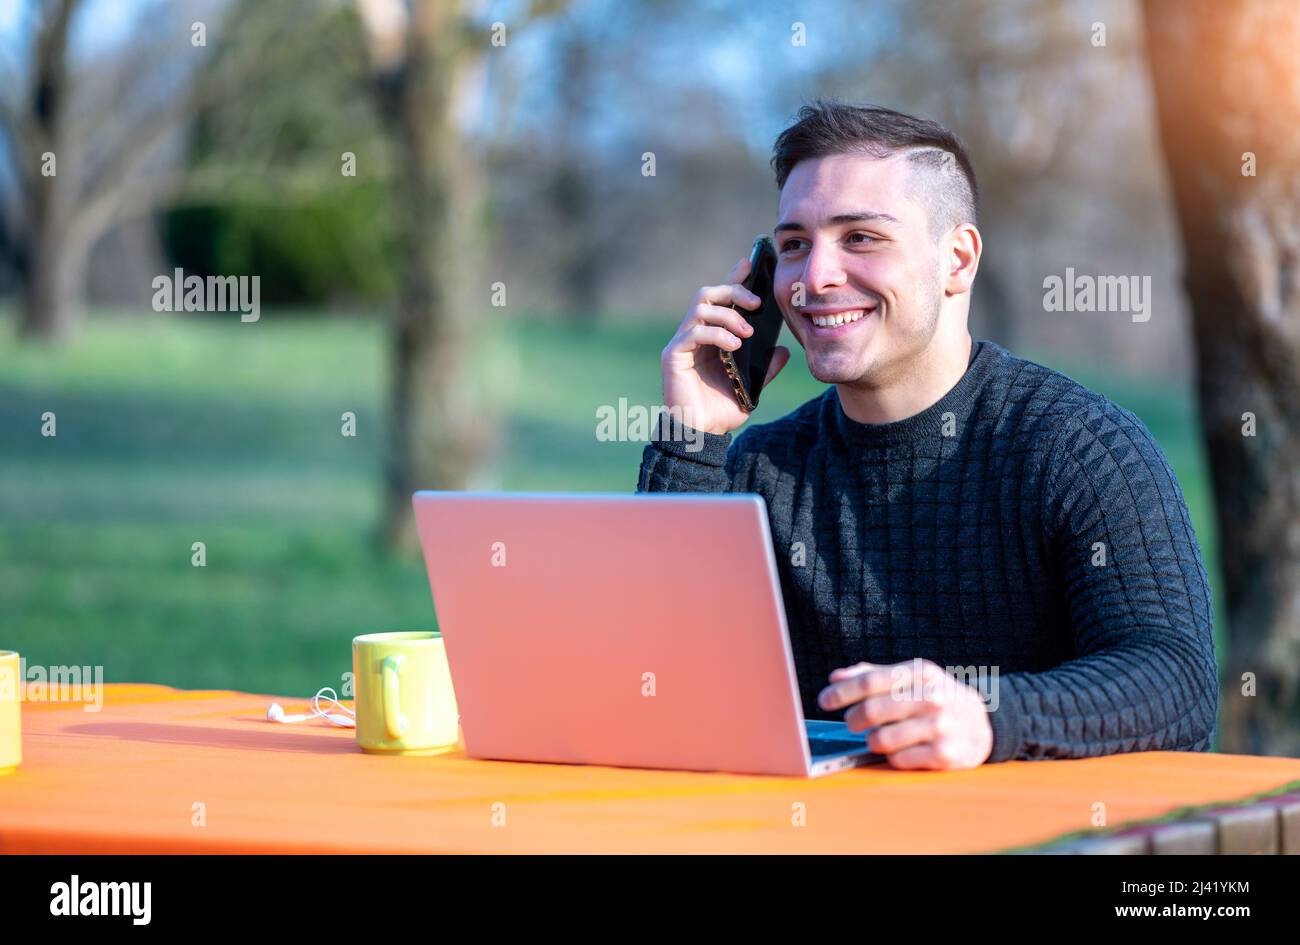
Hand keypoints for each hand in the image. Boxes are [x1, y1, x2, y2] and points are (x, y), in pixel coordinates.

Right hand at [660, 255, 790, 435]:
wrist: (702, 435)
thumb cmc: (721, 410)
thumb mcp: (751, 386)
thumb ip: (766, 368)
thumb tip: (785, 351)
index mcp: (711, 336)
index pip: (720, 299)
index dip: (734, 278)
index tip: (750, 263)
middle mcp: (694, 334)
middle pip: (707, 294)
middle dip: (734, 292)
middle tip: (756, 304)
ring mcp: (682, 343)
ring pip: (700, 307)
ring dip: (728, 314)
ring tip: (747, 333)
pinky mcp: (673, 355)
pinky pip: (693, 333)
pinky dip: (717, 334)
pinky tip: (734, 346)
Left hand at [817, 659, 993, 769]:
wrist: (980, 724)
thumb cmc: (934, 697)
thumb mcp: (911, 678)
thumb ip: (872, 674)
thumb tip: (835, 677)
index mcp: (921, 673)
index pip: (871, 681)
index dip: (842, 692)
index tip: (824, 700)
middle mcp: (932, 698)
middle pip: (872, 711)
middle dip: (852, 719)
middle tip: (850, 723)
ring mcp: (940, 727)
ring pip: (881, 740)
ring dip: (872, 740)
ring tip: (879, 736)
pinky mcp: (944, 755)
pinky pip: (898, 760)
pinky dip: (892, 756)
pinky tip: (901, 749)